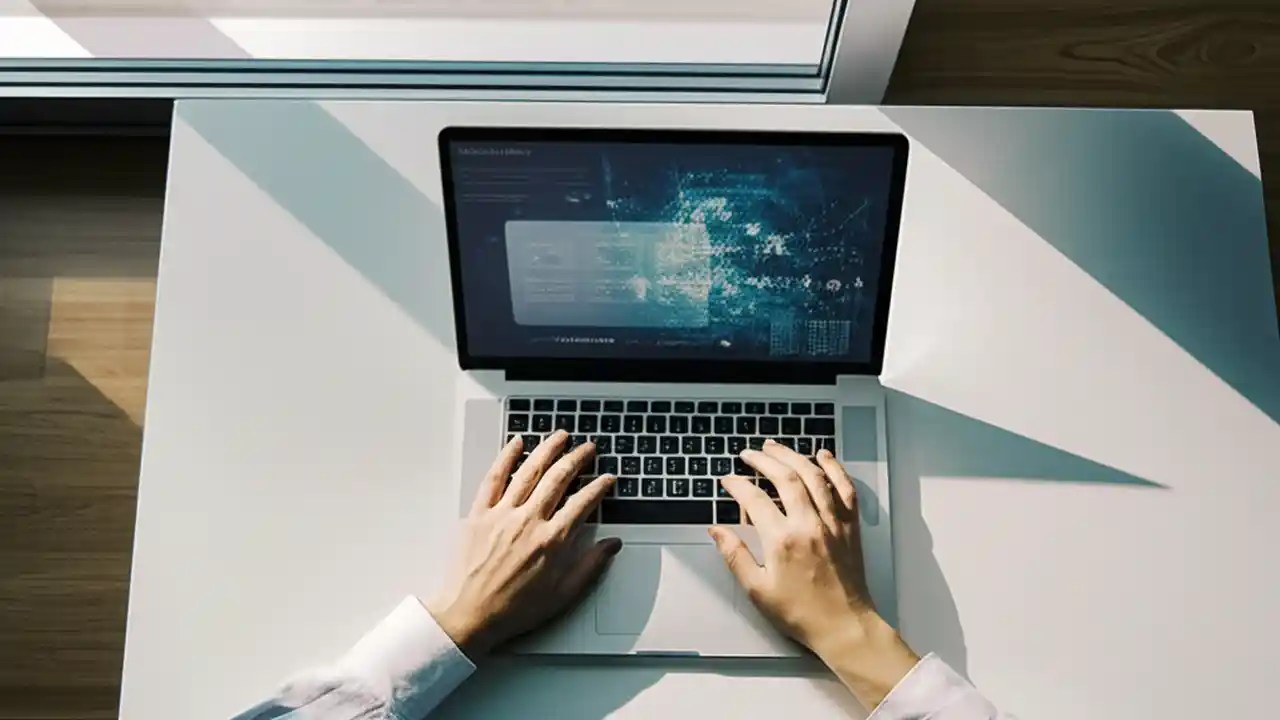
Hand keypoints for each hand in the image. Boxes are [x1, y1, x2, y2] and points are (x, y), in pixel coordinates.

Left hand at [425, 431, 620, 658]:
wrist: (469, 616)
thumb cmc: (513, 610)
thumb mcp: (563, 595)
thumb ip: (590, 566)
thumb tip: (611, 545)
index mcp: (552, 541)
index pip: (584, 502)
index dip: (600, 487)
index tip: (607, 479)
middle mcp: (528, 521)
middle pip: (559, 478)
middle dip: (577, 459)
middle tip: (588, 449)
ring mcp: (502, 515)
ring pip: (529, 471)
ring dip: (548, 449)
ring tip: (561, 436)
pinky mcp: (479, 515)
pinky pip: (494, 478)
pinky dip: (506, 457)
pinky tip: (516, 443)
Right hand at [709, 440, 918, 709]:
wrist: (844, 626)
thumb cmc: (800, 613)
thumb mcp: (757, 589)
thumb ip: (735, 556)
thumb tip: (717, 530)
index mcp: (783, 540)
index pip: (755, 498)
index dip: (737, 484)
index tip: (728, 479)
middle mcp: (809, 524)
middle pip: (785, 477)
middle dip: (763, 460)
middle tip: (748, 454)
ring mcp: (832, 522)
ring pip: (813, 476)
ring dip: (793, 456)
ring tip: (775, 446)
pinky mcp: (850, 526)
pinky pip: (844, 488)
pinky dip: (834, 468)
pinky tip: (823, 455)